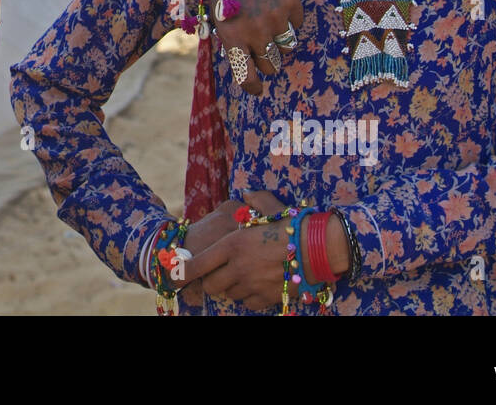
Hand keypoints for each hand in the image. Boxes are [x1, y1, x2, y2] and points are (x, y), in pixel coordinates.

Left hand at [181, 190, 293, 309]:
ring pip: (230, 295)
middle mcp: (239, 267)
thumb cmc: (293, 225)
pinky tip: (257, 285)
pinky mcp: (268, 297)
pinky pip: (249, 303)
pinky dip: (249, 296)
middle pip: (211, 285)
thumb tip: (246, 192)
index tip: (175, 274)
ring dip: (231, 287)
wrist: (320, 249)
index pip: (198, 263)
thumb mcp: (271, 206)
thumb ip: (254, 200)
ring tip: (242, 275)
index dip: (183, 271)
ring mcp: (253, 285)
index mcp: (233, 244)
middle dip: (211, 280)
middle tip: (218, 272)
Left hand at [205, 0, 302, 94]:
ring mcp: (277, 18)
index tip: (258, 88)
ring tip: (268, 22)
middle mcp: (256, 31)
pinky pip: (296, 25)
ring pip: (286, 47)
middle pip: (271, 64)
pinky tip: (276, 3)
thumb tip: (245, 62)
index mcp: (232, 37)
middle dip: (265, 59)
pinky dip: (289, 20)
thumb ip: (230, 40)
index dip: (253, 86)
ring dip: (279, 41)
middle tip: (261, 45)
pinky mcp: (293, 3)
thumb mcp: (217, 14)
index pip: (247, 76)